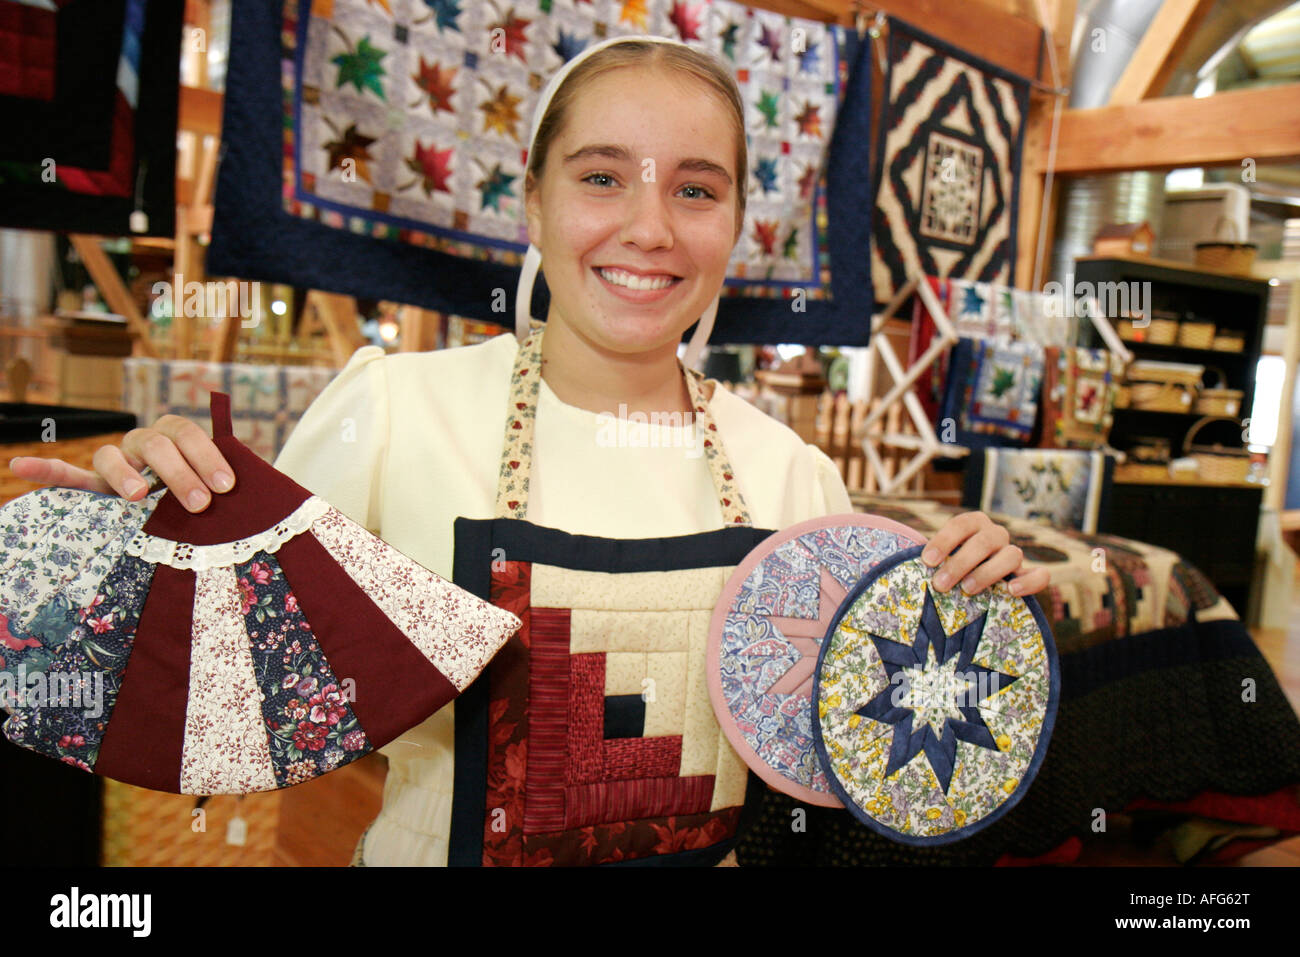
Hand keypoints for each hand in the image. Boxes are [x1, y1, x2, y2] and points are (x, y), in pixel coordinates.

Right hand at [7, 414, 235, 512]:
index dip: (207, 456)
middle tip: (201, 504)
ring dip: (123, 474)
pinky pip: (68, 476)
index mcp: (175, 436)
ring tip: (138, 496)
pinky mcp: (95, 485)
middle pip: (155, 444)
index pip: (186, 434)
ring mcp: (117, 463)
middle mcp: (144, 444)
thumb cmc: (209, 494)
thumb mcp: (222, 487)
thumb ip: (231, 483)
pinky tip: (19, 466)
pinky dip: (45, 470)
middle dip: (179, 473)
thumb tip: (262, 492)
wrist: (191, 507)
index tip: (225, 485)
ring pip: (111, 456)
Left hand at [920, 511, 1048, 597]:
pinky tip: (1011, 591)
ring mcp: (1014, 555)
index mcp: (973, 524)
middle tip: (940, 584)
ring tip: (967, 590)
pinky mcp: (1029, 576)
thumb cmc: (948, 569)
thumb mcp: (938, 560)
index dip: (944, 540)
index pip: (961, 524)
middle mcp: (996, 535)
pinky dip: (1029, 581)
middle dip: (960, 563)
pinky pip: (1041, 574)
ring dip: (987, 572)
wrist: (972, 584)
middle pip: (985, 541)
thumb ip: (928, 559)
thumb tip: (900, 564)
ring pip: (1011, 555)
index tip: (926, 561)